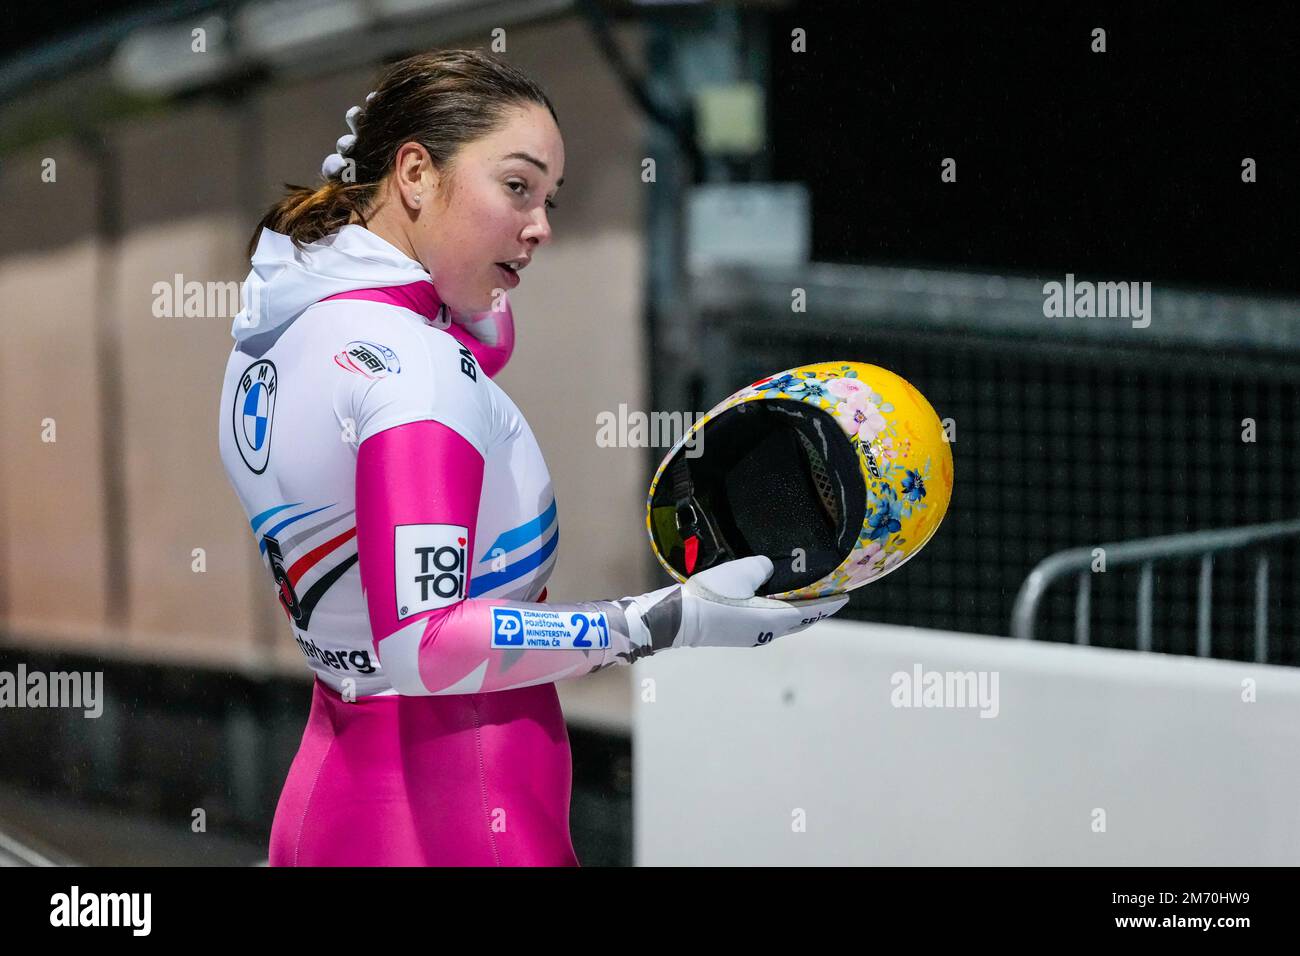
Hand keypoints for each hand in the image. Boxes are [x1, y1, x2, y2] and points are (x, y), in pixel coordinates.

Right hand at [677, 555, 847, 647]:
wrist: (680, 618)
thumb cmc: (713, 595)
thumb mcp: (744, 570)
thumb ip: (765, 566)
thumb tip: (770, 569)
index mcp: (775, 619)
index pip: (812, 611)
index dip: (830, 603)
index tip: (845, 596)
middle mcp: (768, 632)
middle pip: (800, 619)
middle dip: (816, 607)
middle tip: (828, 594)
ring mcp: (753, 636)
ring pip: (784, 622)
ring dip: (797, 610)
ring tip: (804, 595)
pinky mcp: (740, 634)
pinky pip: (769, 622)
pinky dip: (780, 612)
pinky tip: (775, 602)